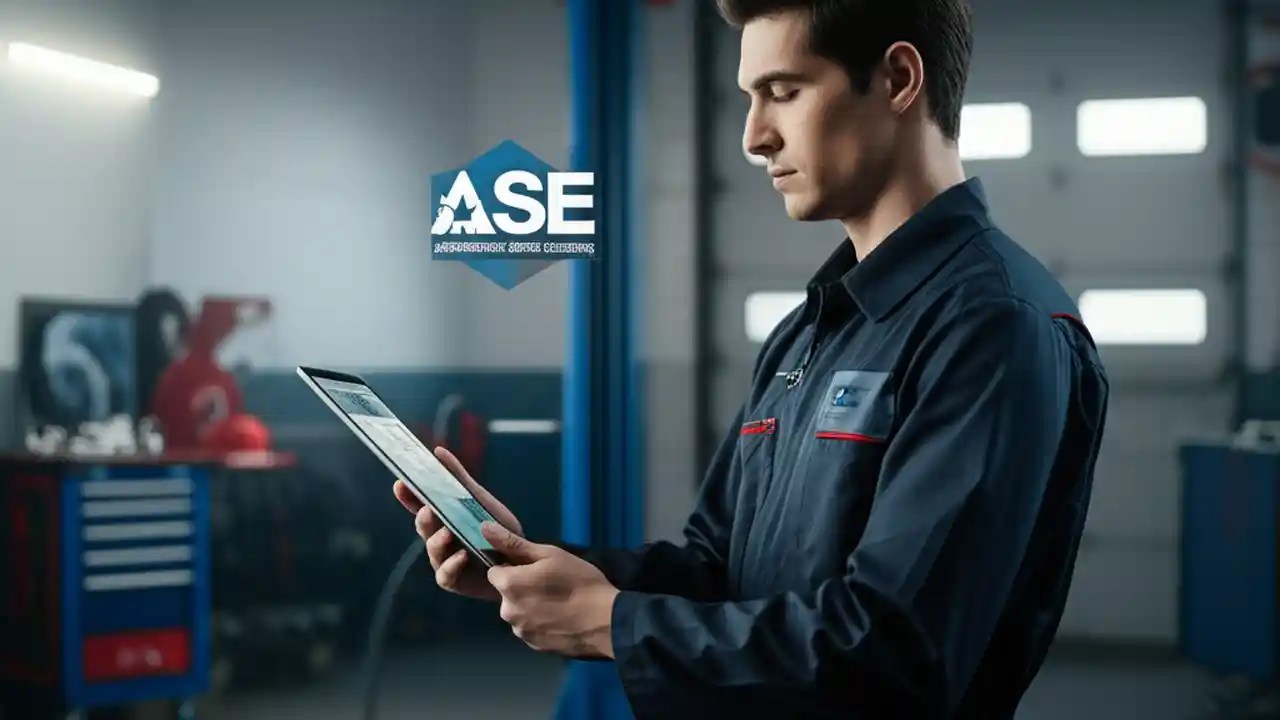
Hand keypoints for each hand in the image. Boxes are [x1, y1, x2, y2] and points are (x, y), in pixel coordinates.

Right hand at [392, 446, 523, 602]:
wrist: (521, 561)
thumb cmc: (497, 529)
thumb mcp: (480, 500)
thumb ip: (459, 478)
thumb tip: (438, 451)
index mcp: (443, 517)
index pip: (419, 505)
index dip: (408, 495)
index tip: (401, 483)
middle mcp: (440, 538)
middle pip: (423, 527)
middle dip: (423, 518)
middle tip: (429, 510)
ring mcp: (445, 560)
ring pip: (432, 550)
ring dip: (437, 541)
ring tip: (448, 533)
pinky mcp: (455, 580)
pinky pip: (445, 575)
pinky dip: (451, 565)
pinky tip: (462, 556)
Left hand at [482, 522, 619, 659]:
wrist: (606, 622)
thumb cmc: (579, 581)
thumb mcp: (550, 554)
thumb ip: (513, 543)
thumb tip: (484, 527)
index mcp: (509, 585)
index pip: (495, 571)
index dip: (514, 568)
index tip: (535, 569)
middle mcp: (507, 611)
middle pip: (506, 593)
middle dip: (521, 588)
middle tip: (550, 584)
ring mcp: (520, 632)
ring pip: (518, 612)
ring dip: (530, 606)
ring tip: (558, 603)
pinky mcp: (533, 646)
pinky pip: (529, 628)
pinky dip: (539, 623)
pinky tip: (560, 619)